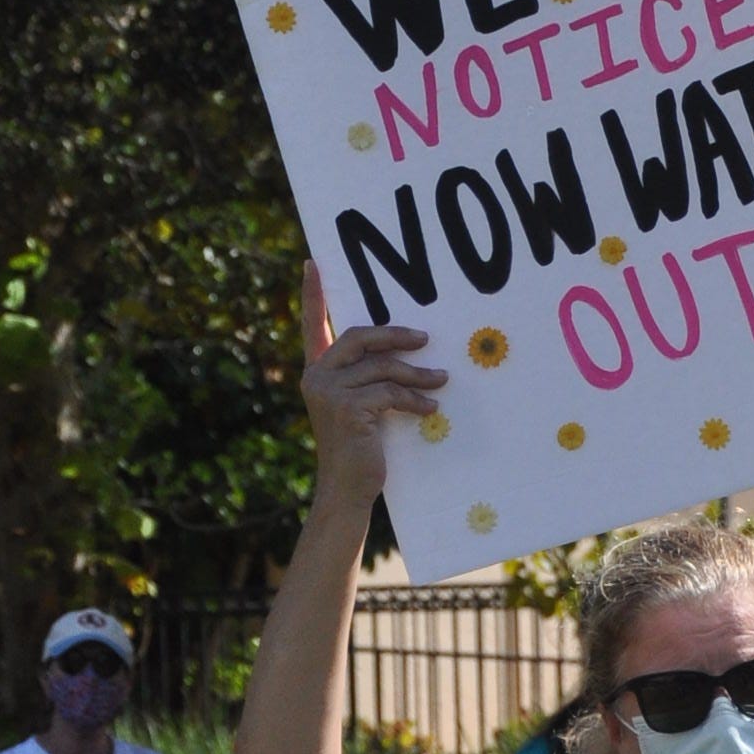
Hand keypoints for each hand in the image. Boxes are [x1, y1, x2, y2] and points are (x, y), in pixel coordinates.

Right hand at [300, 260, 446, 499]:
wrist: (348, 489)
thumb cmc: (360, 450)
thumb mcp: (361, 407)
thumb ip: (368, 379)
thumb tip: (407, 351)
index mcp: (316, 372)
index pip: (312, 326)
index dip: (312, 295)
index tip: (312, 264)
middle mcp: (316, 377)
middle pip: (360, 337)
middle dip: (397, 336)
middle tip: (426, 338)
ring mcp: (328, 392)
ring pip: (382, 367)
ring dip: (417, 373)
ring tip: (441, 379)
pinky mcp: (347, 409)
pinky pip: (390, 392)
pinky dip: (415, 399)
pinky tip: (431, 409)